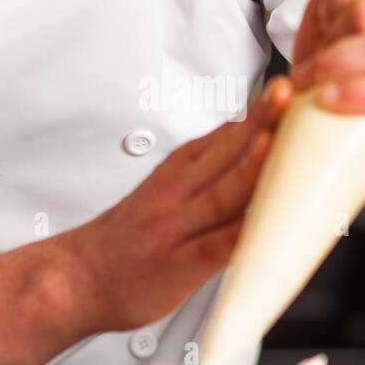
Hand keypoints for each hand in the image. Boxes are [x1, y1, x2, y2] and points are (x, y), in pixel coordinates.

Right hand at [62, 75, 294, 332]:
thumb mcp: (164, 189)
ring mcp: (176, 228)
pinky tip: (256, 227)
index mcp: (178, 172)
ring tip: (273, 144)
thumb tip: (254, 148)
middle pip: (224, 152)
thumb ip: (206, 171)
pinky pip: (211, 249)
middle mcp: (177, 193)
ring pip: (220, 194)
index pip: (225, 135)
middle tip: (286, 94)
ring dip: (248, 168)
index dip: (258, 110)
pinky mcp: (176, 265)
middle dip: (258, 122)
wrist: (77, 278)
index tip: (287, 87)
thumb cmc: (126, 239)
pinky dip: (234, 237)